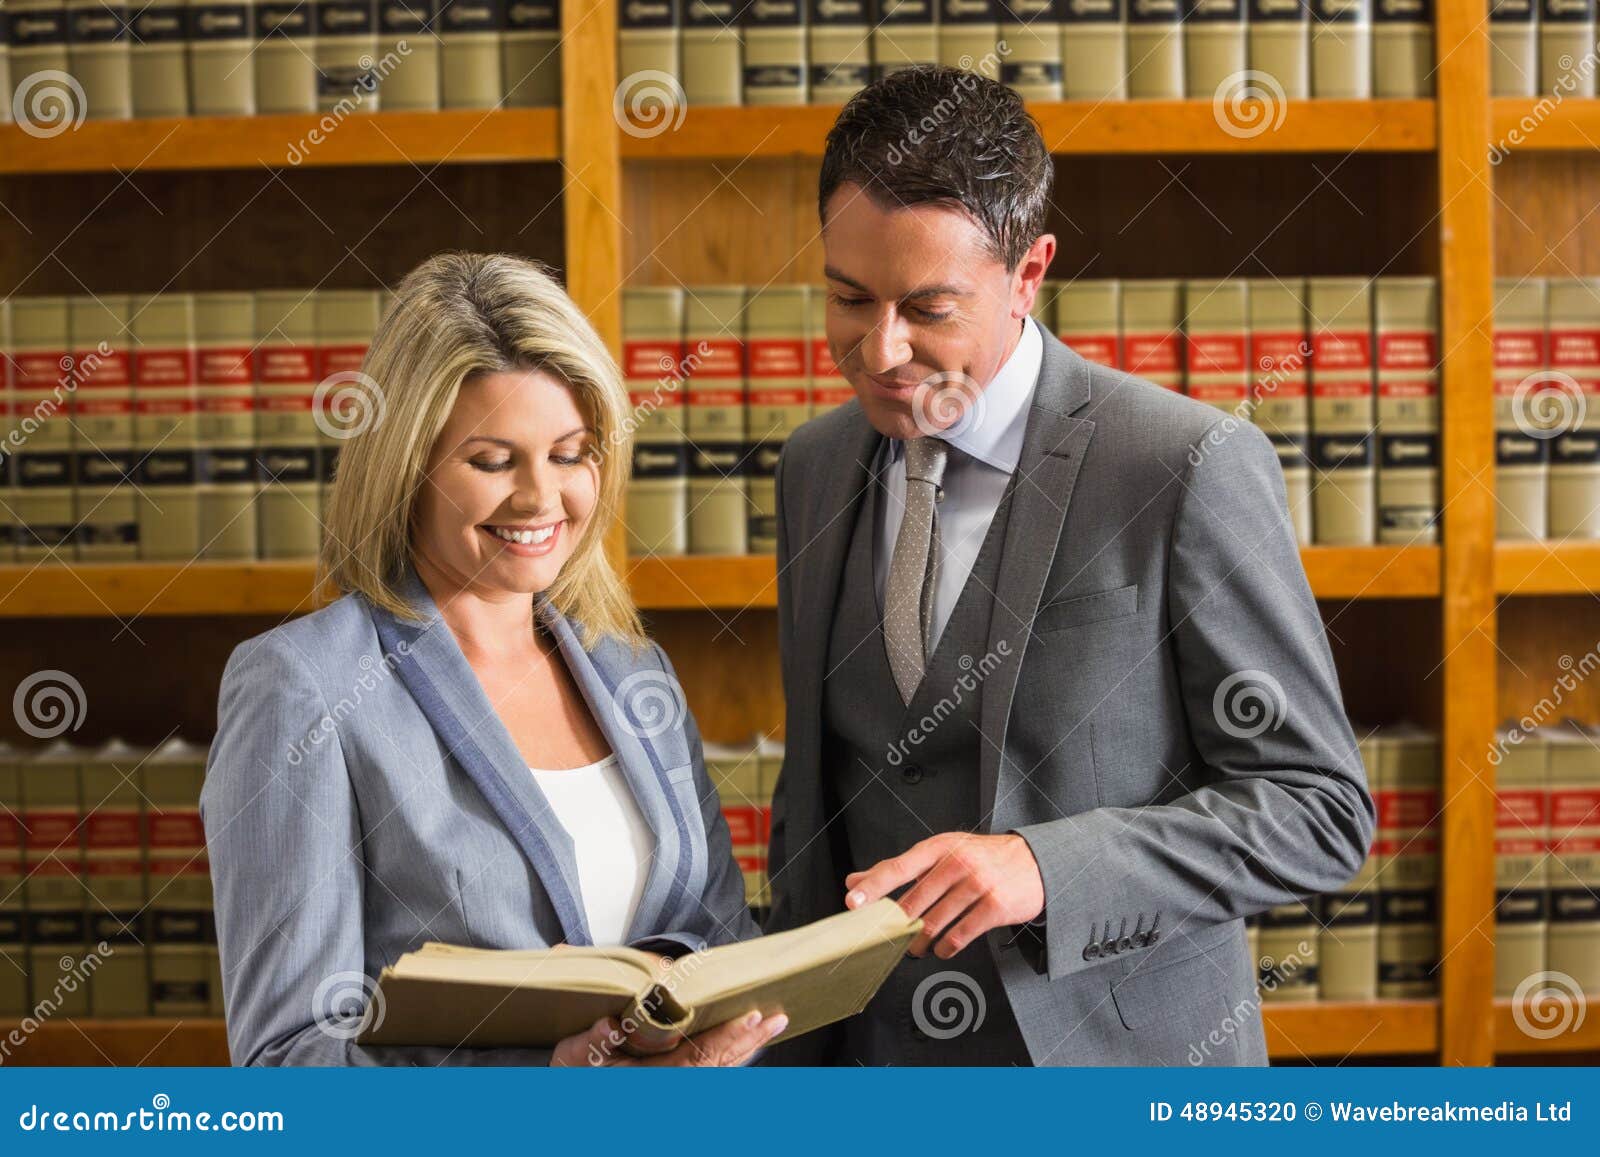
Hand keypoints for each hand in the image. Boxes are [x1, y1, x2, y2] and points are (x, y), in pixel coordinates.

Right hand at [551, 1009, 788, 1066]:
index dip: (726, 1038)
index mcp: (652, 1078)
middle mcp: (669, 1085)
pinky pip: (711, 1072)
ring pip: (719, 1071)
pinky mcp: (674, 1083)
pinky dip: (731, 1057)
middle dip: (748, 1041)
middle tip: (775, 1019)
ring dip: (745, 1049)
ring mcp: (674, 1088)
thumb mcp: (572, 1056)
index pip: (698, 1057)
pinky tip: (747, 1042)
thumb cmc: (573, 1075)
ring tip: (770, 1025)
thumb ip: (592, 1042)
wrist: (571, 1097)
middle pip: (718, 1065)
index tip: (750, 1017)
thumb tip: (608, 1025)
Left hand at [844, 832, 1044, 958]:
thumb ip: (898, 867)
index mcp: (939, 847)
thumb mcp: (942, 852)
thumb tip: (856, 881)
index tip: (854, 902)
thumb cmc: (981, 858)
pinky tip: (942, 948)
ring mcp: (977, 885)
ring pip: (933, 924)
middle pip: (913, 903)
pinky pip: (959, 937)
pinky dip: (945, 949)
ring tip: (915, 947)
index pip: (898, 867)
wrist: (1035, 862)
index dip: (874, 887)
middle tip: (887, 938)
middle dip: (896, 927)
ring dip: (918, 943)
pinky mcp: (995, 908)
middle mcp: (957, 863)